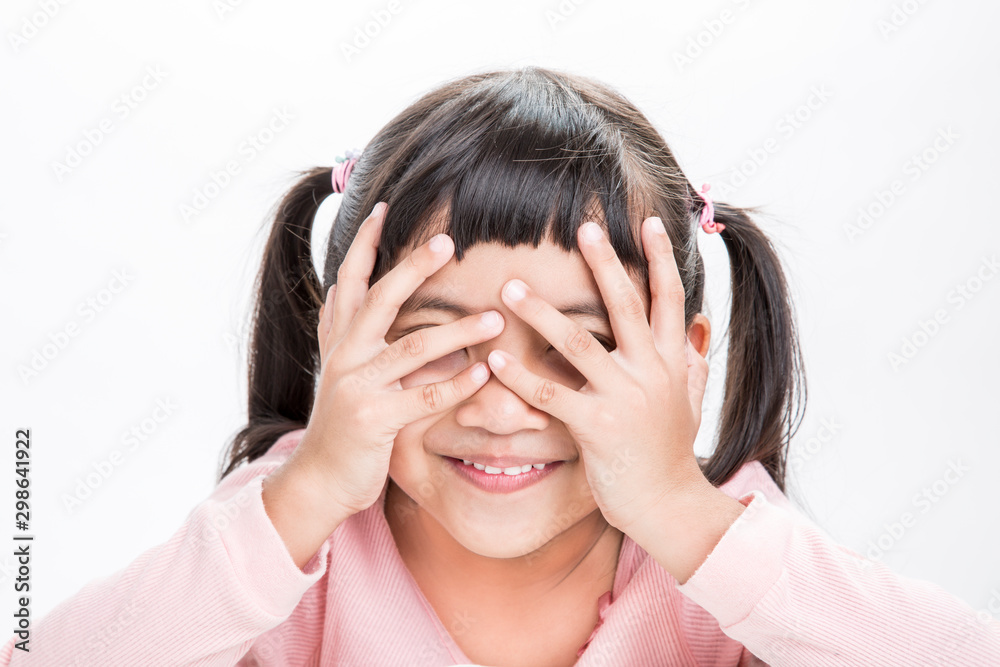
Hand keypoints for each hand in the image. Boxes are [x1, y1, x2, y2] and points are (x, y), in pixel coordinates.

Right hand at [289, 202, 504, 518]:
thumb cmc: (341, 424)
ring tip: (496, 320)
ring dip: (459, 332)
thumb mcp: (338, 371)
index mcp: (339, 340)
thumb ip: (341, 331)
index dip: (365, 245)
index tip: (384, 208)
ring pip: (413, 348)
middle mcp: (345, 356)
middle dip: (414, 268)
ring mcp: (357, 387)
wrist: (319, 480)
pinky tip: (485, 374)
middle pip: (381, 299)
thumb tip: (338, 287)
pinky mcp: (374, 420)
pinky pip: (424, 397)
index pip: (350, 281)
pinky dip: (458, 384)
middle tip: (448, 242)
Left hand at [483, 217, 711, 535]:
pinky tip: (493, 359)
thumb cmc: (671, 452)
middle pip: (627, 306)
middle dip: (604, 264)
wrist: (668, 505)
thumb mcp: (690, 400)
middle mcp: (652, 372)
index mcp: (672, 361)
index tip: (649, 222)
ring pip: (579, 344)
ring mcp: (625, 399)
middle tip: (582, 228)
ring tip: (510, 288)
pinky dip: (519, 377)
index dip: (661, 258)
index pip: (670, 298)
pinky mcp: (597, 428)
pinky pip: (551, 396)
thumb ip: (692, 360)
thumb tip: (700, 322)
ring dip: (541, 313)